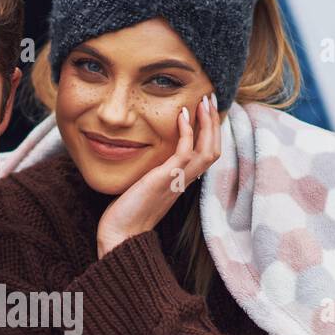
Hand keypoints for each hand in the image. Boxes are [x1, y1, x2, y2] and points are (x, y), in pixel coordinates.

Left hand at [95, 92, 221, 258]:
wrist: (120, 237)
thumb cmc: (126, 216)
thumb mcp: (142, 188)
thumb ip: (150, 174)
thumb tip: (143, 161)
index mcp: (181, 184)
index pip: (206, 155)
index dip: (210, 133)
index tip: (206, 111)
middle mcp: (184, 182)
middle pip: (214, 150)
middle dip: (215, 122)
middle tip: (211, 98)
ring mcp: (177, 181)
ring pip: (208, 150)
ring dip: (208, 123)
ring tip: (204, 100)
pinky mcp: (165, 179)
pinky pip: (186, 152)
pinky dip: (187, 131)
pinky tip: (182, 114)